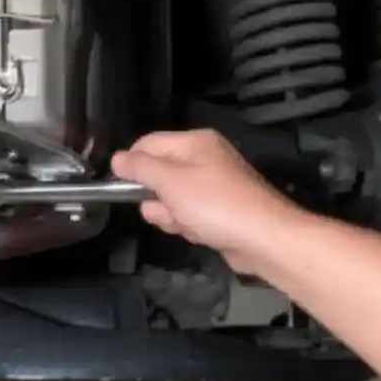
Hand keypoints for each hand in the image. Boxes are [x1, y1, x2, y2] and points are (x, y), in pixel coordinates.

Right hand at [111, 130, 307, 273]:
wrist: (263, 238)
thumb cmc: (214, 205)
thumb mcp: (170, 182)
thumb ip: (140, 168)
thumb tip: (116, 158)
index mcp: (194, 142)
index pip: (147, 144)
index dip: (132, 165)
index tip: (123, 189)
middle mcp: (203, 158)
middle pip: (157, 174)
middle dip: (155, 198)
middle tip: (167, 208)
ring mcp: (211, 185)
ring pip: (169, 199)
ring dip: (170, 215)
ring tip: (187, 223)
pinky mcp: (217, 209)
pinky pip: (187, 214)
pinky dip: (188, 225)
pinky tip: (199, 232)